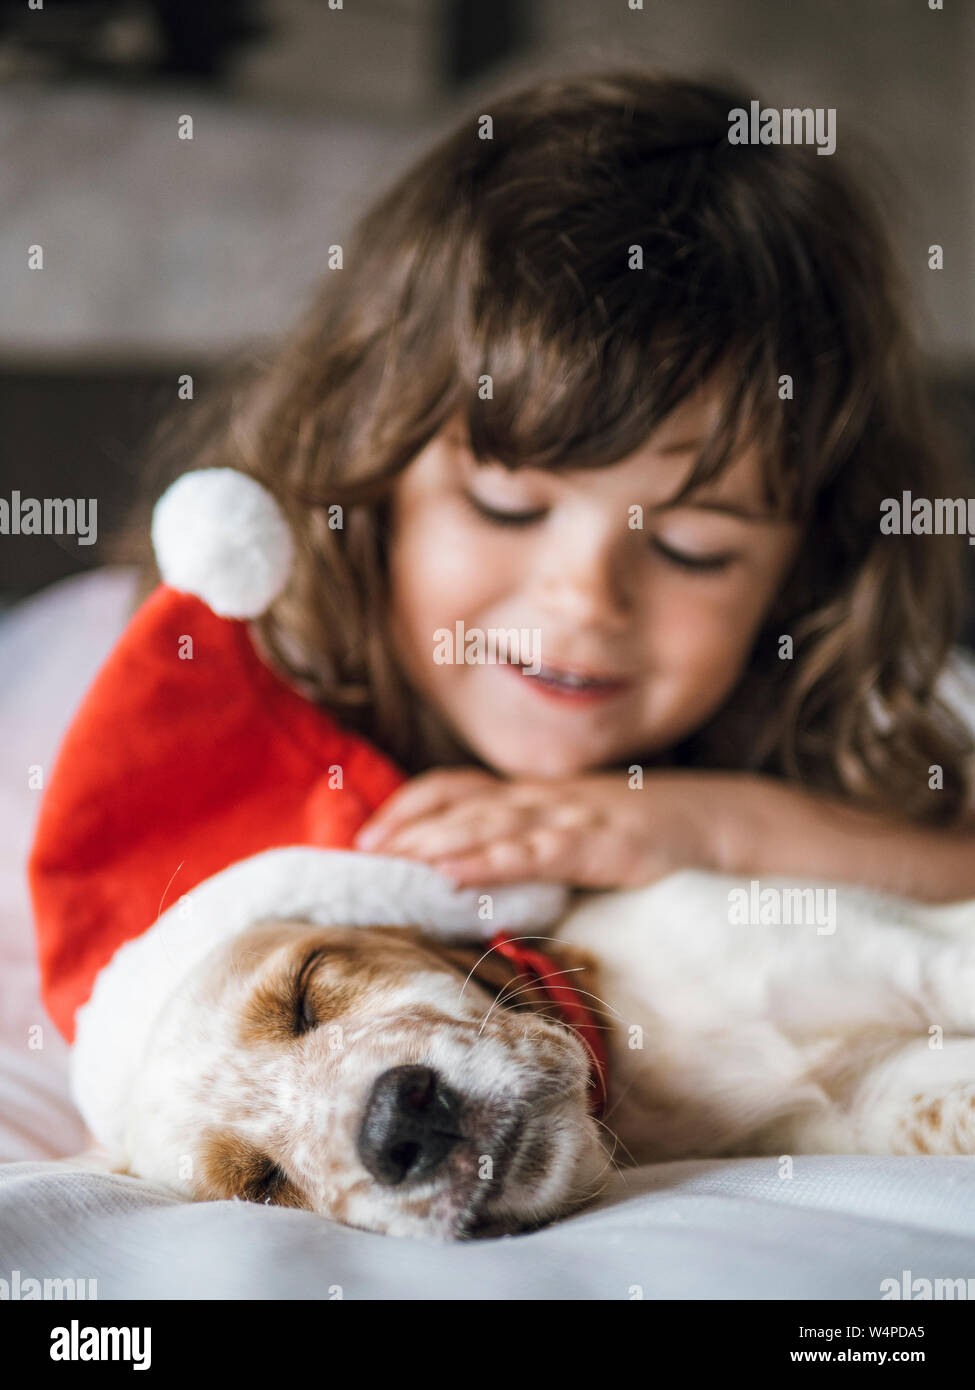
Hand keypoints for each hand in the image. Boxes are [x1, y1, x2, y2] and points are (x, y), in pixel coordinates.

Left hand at [353, 766, 722, 889]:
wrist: (714, 820)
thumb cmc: (639, 832)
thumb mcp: (574, 832)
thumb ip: (528, 844)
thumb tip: (471, 875)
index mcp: (533, 797)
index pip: (456, 789)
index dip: (411, 807)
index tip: (370, 837)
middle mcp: (542, 800)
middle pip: (462, 806)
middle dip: (409, 828)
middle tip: (362, 853)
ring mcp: (570, 817)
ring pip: (491, 824)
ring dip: (437, 840)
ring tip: (394, 860)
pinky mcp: (599, 843)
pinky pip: (536, 851)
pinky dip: (492, 861)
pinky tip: (457, 873)